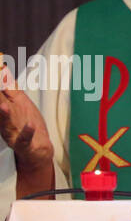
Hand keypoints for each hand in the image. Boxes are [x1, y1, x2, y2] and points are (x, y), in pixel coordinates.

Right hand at [1, 58, 55, 197]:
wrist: (37, 150)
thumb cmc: (27, 123)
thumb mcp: (19, 103)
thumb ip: (11, 87)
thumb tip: (4, 70)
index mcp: (5, 109)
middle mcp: (5, 121)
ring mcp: (14, 133)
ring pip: (7, 123)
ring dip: (4, 115)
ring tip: (2, 106)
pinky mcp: (25, 143)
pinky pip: (25, 138)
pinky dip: (27, 132)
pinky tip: (30, 125)